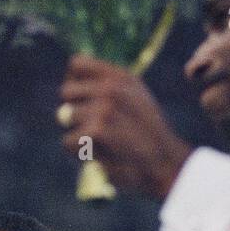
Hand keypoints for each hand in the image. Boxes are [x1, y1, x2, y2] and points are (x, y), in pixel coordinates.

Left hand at [57, 54, 192, 199]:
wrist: (165, 165)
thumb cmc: (148, 138)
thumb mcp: (137, 100)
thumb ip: (108, 88)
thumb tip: (69, 89)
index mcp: (120, 76)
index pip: (76, 64)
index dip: (74, 84)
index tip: (82, 102)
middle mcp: (111, 87)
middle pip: (66, 91)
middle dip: (73, 111)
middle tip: (93, 129)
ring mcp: (103, 107)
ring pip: (64, 116)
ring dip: (76, 133)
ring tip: (100, 143)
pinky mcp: (97, 130)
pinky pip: (67, 141)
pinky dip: (79, 153)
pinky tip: (100, 156)